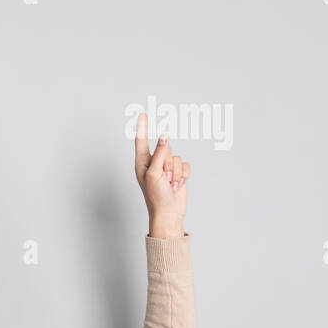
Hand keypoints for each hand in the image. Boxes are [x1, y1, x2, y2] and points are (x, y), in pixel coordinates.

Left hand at [133, 113, 188, 228]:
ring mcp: (166, 168)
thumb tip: (164, 137)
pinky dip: (183, 175)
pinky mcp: (178, 173)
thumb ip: (159, 154)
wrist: (169, 213)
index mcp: (142, 163)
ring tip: (170, 184)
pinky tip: (177, 185)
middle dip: (167, 164)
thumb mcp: (153, 174)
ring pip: (177, 157)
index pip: (142, 141)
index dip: (143, 127)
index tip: (142, 114)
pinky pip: (185, 165)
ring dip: (175, 172)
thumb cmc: (155, 196)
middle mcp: (154, 163)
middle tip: (163, 178)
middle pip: (166, 149)